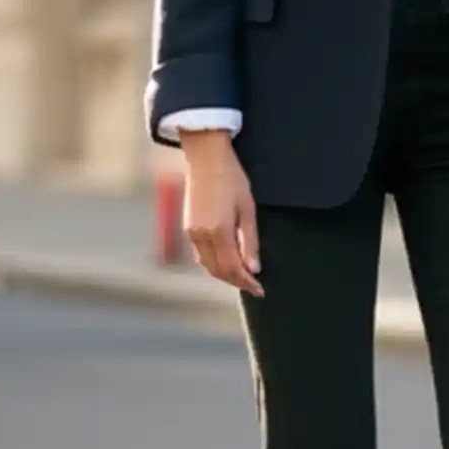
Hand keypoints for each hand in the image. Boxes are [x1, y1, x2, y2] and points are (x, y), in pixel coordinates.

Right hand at [179, 131, 263, 297]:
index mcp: (218, 231)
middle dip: (236, 282)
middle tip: (254, 286)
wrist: (206, 158)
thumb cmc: (232, 179)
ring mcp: (191, 233)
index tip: (260, 290)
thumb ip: (250, 241)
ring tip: (242, 277)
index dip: (247, 282)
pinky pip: (200, 255)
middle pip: (218, 271)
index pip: (233, 268)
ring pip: (207, 265)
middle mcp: (201, 236)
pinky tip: (225, 262)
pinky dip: (213, 264)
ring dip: (224, 275)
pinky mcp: (187, 228)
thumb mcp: (247, 209)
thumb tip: (254, 268)